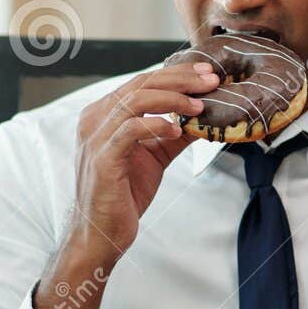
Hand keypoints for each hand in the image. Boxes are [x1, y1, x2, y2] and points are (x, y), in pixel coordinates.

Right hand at [34, 63, 218, 308]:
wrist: (102, 233)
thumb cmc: (124, 193)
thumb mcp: (156, 156)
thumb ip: (175, 135)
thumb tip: (206, 116)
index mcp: (105, 113)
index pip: (143, 82)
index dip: (178, 74)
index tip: (209, 75)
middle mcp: (95, 118)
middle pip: (141, 84)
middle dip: (181, 79)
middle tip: (212, 80)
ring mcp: (95, 137)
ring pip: (136, 100)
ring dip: (173, 99)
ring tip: (199, 106)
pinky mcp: (102, 158)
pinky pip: (130, 130)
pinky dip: (156, 125)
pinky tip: (177, 130)